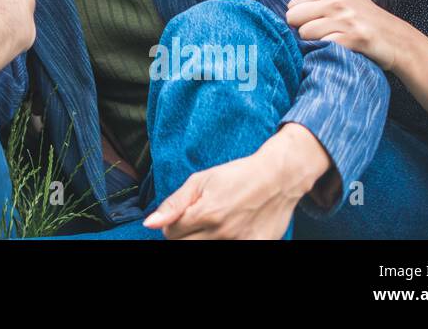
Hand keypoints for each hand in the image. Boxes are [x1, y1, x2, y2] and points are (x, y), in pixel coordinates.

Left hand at [142, 147, 301, 238]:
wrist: (278, 178)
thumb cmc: (237, 176)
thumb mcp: (201, 180)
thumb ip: (174, 203)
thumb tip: (149, 223)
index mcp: (206, 213)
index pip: (170, 234)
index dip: (171, 225)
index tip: (183, 216)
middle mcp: (222, 232)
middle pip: (184, 246)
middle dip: (183, 235)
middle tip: (197, 221)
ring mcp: (240, 242)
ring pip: (206, 250)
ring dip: (203, 239)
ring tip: (214, 224)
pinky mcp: (257, 247)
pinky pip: (231, 251)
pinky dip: (225, 242)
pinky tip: (231, 230)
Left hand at [287, 0, 409, 70]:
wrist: (399, 41)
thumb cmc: (366, 22)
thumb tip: (289, 9)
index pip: (294, 3)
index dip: (301, 18)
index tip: (317, 24)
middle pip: (293, 16)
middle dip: (301, 29)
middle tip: (322, 35)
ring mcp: (347, 16)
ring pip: (304, 32)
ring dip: (313, 43)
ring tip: (332, 42)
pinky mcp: (354, 36)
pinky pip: (321, 45)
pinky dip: (325, 51)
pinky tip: (339, 49)